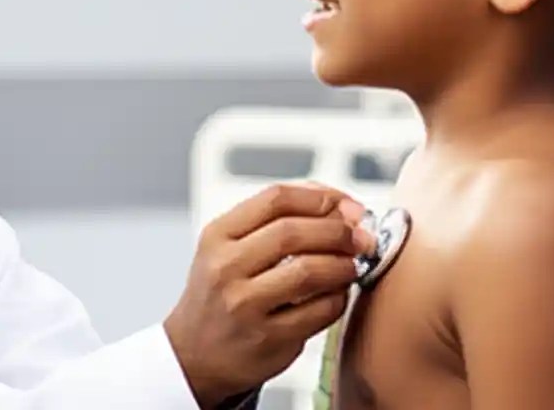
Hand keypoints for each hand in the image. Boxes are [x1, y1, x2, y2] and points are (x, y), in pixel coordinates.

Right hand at [164, 183, 369, 408]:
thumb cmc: (219, 296)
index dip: (321, 197)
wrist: (193, 356)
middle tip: (360, 236)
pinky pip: (319, 311)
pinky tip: (337, 294)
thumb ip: (272, 222)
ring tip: (353, 265)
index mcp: (218, 236)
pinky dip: (338, 298)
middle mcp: (226, 268)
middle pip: (294, 232)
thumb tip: (335, 202)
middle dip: (338, 231)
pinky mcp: (268, 340)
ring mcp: (245, 306)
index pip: (275, 199)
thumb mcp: (226, 249)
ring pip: (309, 272)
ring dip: (344, 265)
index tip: (346, 205)